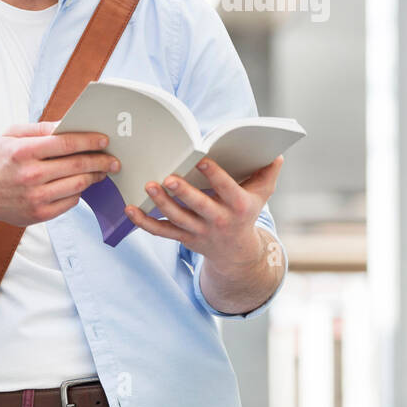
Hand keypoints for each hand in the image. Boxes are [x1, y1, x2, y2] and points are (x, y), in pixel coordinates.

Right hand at [0, 123, 119, 226]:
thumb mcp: (12, 135)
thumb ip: (40, 128)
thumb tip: (68, 124)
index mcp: (23, 152)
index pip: (66, 143)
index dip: (90, 141)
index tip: (104, 140)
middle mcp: (30, 175)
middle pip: (77, 165)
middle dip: (101, 160)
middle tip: (114, 159)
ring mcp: (36, 197)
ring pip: (78, 184)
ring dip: (95, 176)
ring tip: (102, 171)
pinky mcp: (40, 214)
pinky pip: (71, 201)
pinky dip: (79, 191)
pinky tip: (81, 184)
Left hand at [128, 155, 284, 267]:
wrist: (237, 253)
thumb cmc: (247, 214)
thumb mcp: (262, 195)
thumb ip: (268, 173)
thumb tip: (277, 153)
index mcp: (238, 206)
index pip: (227, 189)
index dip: (215, 175)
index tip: (202, 158)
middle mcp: (218, 220)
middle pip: (199, 206)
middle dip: (183, 193)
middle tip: (169, 178)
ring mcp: (199, 231)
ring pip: (177, 218)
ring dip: (160, 203)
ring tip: (149, 186)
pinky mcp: (183, 238)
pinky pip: (160, 231)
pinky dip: (143, 222)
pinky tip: (129, 209)